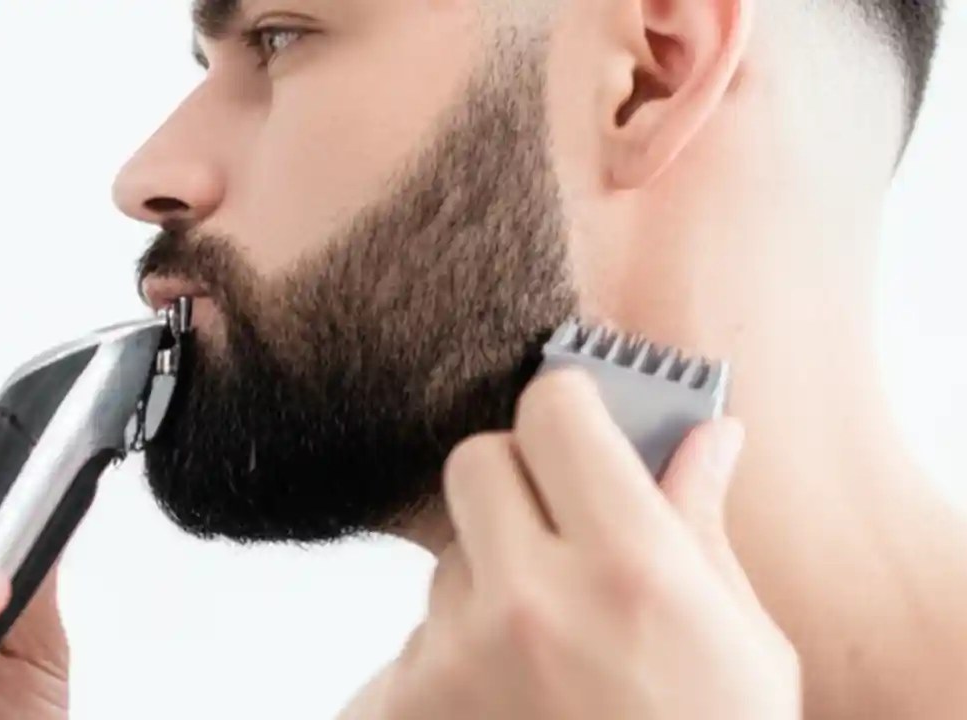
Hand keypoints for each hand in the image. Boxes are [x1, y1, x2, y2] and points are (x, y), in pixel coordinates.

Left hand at [366, 370, 799, 719]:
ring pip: (447, 561)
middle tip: (554, 535)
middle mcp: (529, 604)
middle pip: (476, 462)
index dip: (569, 409)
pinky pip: (411, 642)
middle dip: (516, 485)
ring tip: (542, 665)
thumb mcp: (744, 650)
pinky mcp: (399, 708)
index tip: (577, 426)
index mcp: (631, 570)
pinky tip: (498, 711)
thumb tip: (707, 433)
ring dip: (485, 589)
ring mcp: (451, 660)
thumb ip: (703, 529)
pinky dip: (447, 666)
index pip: (553, 410)